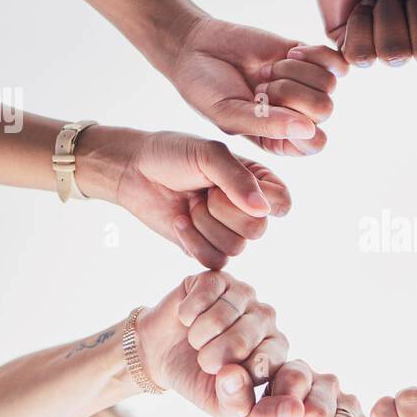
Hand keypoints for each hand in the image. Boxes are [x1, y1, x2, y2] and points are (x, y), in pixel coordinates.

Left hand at [89, 129, 290, 267]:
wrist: (134, 172)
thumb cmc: (173, 154)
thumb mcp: (208, 155)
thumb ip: (238, 179)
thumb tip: (264, 211)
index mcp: (259, 182)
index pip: (282, 203)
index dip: (258, 199)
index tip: (227, 182)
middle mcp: (248, 209)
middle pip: (258, 230)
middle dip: (223, 210)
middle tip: (203, 192)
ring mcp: (228, 231)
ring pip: (235, 247)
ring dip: (204, 225)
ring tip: (189, 204)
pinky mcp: (207, 248)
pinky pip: (214, 261)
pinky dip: (192, 241)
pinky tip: (180, 221)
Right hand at [134, 271, 287, 416]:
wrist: (162, 353)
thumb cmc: (198, 379)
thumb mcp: (217, 404)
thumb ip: (235, 401)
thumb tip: (234, 375)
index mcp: (275, 350)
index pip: (265, 364)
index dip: (233, 374)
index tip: (220, 376)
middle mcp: (265, 318)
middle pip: (241, 341)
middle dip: (211, 357)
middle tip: (204, 359)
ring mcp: (243, 295)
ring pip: (220, 317)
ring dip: (198, 336)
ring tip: (197, 340)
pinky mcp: (218, 278)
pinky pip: (204, 294)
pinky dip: (187, 313)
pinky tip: (188, 319)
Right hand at [169, 15, 346, 155]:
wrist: (198, 48)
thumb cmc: (208, 89)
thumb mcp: (228, 115)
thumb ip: (266, 126)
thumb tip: (309, 129)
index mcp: (282, 140)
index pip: (315, 143)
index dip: (299, 126)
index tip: (268, 109)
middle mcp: (298, 116)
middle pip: (324, 110)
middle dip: (288, 93)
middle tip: (260, 86)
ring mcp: (306, 87)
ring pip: (329, 85)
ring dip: (294, 72)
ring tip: (267, 71)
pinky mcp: (311, 58)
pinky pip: (336, 61)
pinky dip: (313, 55)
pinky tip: (289, 53)